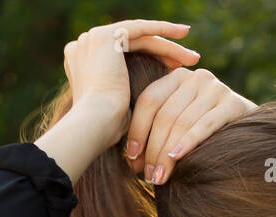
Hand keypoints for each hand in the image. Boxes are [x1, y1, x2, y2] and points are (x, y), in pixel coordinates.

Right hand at [62, 20, 200, 141]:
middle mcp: (83, 47)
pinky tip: (183, 34)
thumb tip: (155, 102)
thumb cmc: (107, 128)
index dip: (151, 62)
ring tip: (193, 57)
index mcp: (82, 63)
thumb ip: (129, 95)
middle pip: (133, 46)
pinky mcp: (105, 35)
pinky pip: (141, 28)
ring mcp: (91, 39)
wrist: (96, 124)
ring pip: (139, 38)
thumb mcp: (120, 107)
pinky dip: (163, 29)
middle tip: (188, 62)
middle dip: (163, 53)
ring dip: (168, 46)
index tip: (173, 72)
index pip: (123, 56)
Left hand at [126, 68, 258, 183]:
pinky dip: (188, 142)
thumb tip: (130, 159)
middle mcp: (196, 77)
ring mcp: (215, 88)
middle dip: (152, 149)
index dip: (137, 130)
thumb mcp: (180, 122)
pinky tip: (177, 158)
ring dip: (167, 153)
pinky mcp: (232, 103)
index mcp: (177, 77)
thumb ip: (158, 128)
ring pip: (182, 122)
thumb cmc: (207, 133)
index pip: (149, 100)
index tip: (131, 157)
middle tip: (146, 175)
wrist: (251, 132)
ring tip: (159, 177)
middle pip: (165, 114)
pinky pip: (204, 125)